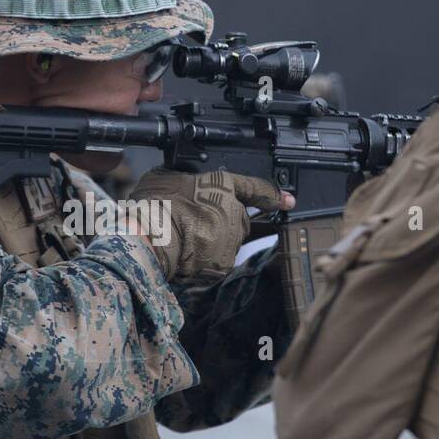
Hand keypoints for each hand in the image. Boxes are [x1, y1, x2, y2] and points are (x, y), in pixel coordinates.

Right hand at [128, 167, 290, 281]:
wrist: (150, 237)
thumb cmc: (154, 204)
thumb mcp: (167, 176)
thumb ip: (184, 179)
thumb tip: (183, 182)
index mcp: (221, 184)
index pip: (254, 188)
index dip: (272, 195)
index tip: (288, 201)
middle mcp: (233, 211)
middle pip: (240, 219)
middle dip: (225, 222)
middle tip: (197, 223)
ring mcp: (231, 238)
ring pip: (231, 241)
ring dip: (215, 241)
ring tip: (187, 239)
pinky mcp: (224, 262)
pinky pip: (219, 260)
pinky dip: (207, 259)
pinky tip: (188, 253)